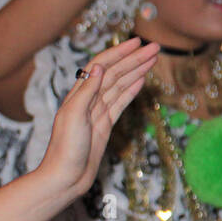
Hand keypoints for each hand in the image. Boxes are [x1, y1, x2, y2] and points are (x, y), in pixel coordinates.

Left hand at [36, 38, 158, 196]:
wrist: (65, 177)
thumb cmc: (65, 149)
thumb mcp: (73, 117)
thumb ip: (86, 92)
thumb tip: (99, 66)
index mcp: (78, 95)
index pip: (101, 66)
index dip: (119, 53)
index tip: (138, 43)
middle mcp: (87, 100)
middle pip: (114, 73)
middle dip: (134, 59)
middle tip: (156, 47)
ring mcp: (96, 113)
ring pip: (119, 86)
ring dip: (136, 71)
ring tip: (154, 59)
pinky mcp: (104, 126)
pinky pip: (119, 103)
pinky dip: (131, 90)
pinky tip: (141, 80)